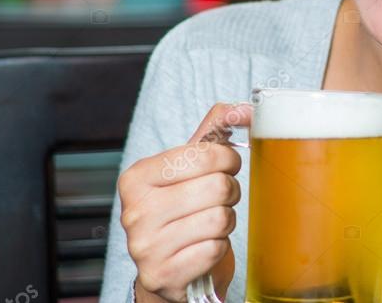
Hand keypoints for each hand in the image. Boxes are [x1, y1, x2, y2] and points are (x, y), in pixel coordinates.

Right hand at [118, 103, 251, 301]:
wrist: (170, 270)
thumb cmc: (183, 210)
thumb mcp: (191, 166)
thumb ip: (216, 128)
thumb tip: (247, 107)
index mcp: (137, 177)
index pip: (204, 154)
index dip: (228, 160)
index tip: (226, 167)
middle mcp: (134, 211)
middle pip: (217, 187)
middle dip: (229, 192)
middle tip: (219, 199)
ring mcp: (144, 247)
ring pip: (219, 219)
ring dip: (226, 221)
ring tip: (211, 223)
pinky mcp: (162, 275)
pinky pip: (214, 250)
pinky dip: (219, 248)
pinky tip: (204, 247)